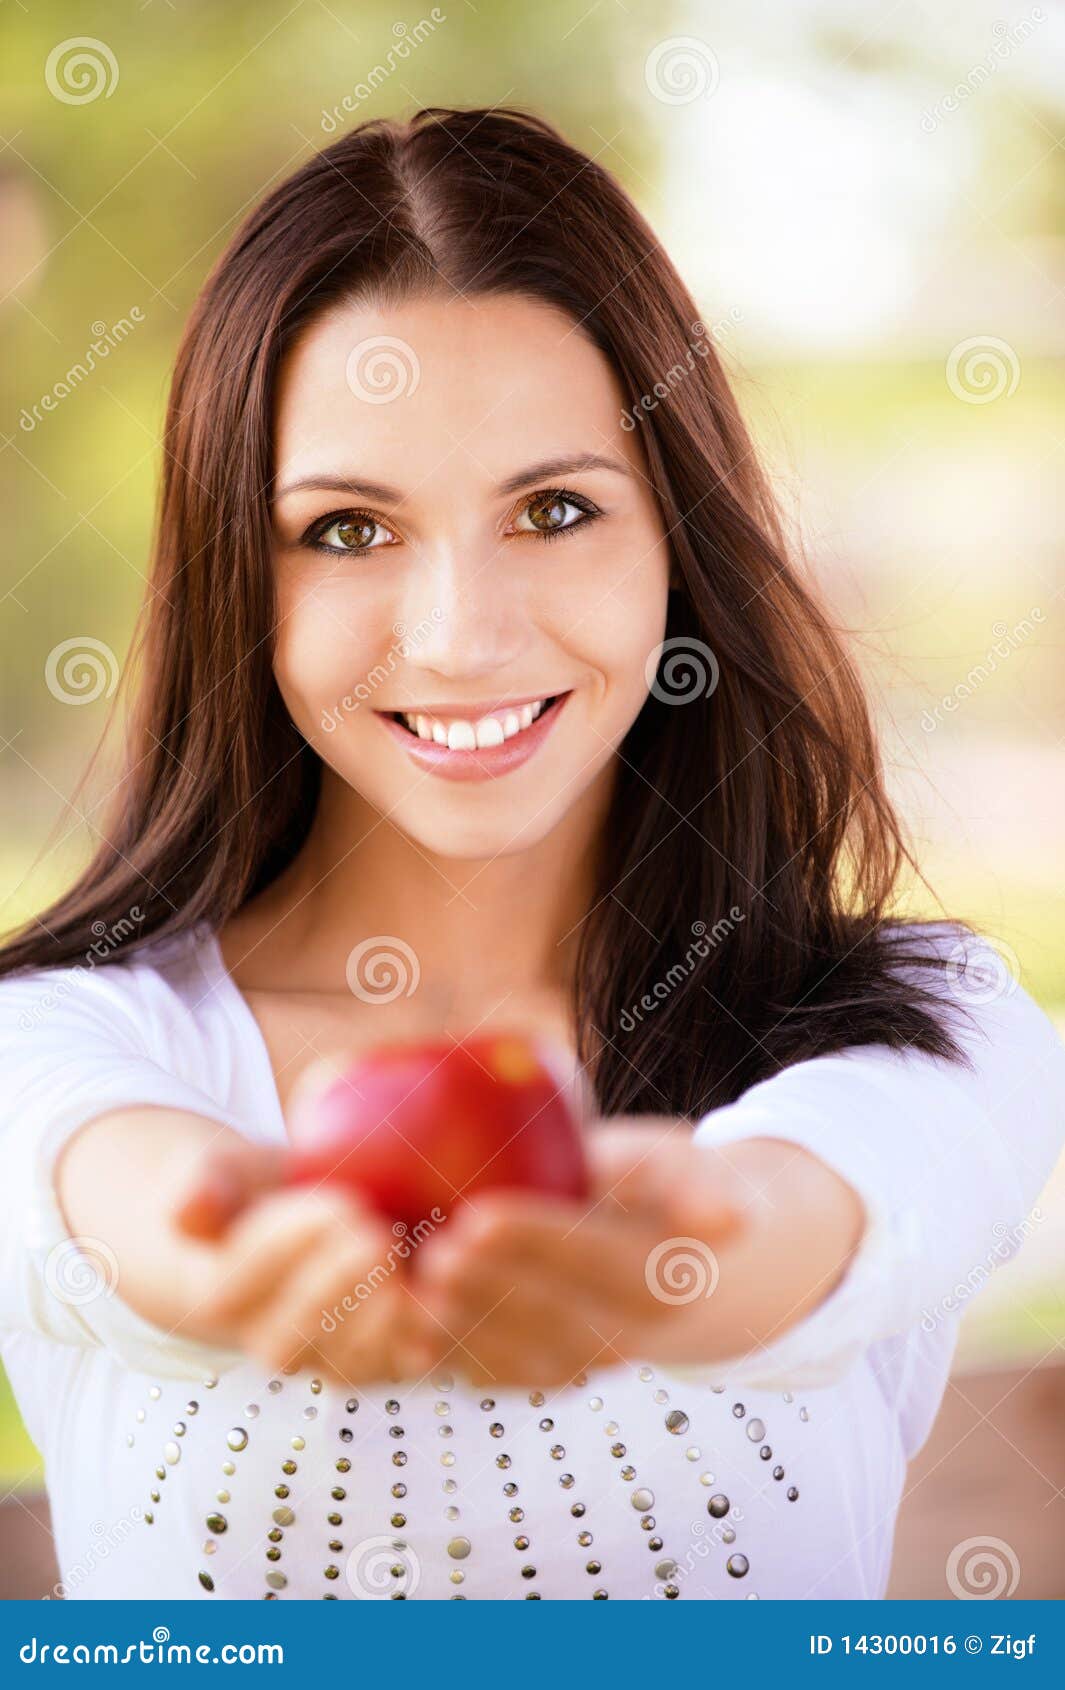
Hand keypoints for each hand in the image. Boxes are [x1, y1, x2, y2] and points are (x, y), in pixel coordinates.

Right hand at [173, 1142, 423, 1383]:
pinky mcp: (379, 1362)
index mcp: (223, 1294)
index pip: (245, 1277)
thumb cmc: (267, 1194)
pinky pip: (398, 1367)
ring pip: (346, 1363)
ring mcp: (325, 1360)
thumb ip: (211, 1187)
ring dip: (379, 1321)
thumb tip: (185, 1213)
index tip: (336, 1201)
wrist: (308, 1232)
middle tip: (374, 1232)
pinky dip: (421, 1338)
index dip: (290, 1242)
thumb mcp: (234, 1173)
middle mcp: (270, 1341)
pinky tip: (440, 1299)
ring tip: (406, 1267)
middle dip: (335, 1286)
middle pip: (293, 1335)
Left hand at [402, 1119, 751, 1385]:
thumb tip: (730, 1220)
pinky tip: (400, 1328)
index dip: (538, 1241)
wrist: (660, 1258)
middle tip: (432, 1253)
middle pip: (552, 1320)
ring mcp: (578, 1364)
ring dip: (460, 1333)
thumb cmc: (655, 1187)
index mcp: (662, 1277)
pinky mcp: (535, 1374)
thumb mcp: (679, 1165)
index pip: (596, 1259)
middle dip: (487, 1292)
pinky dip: (446, 1358)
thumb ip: (695, 1188)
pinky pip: (491, 1376)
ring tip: (406, 1293)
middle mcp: (625, 1337)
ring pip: (518, 1361)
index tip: (479, 1213)